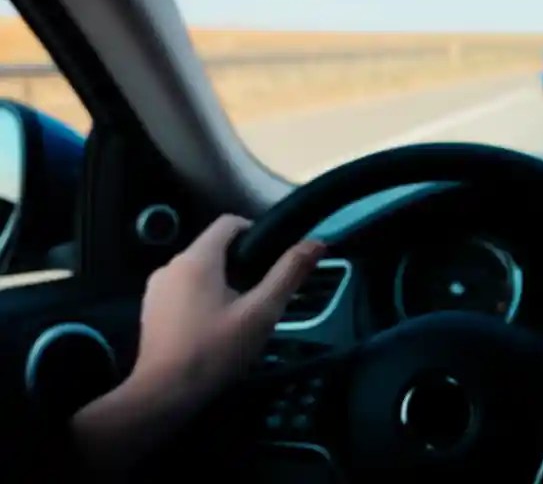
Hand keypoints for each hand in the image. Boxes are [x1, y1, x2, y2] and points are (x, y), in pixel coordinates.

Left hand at [129, 214, 323, 399]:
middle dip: (240, 264)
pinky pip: (183, 290)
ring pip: (198, 271)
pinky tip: (213, 327)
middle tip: (262, 294)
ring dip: (221, 283)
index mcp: (197, 259)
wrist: (164, 395)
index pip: (229, 222)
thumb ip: (289, 274)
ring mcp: (156, 289)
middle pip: (214, 248)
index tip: (272, 260)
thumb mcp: (261, 313)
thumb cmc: (215, 350)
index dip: (255, 232)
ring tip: (240, 314)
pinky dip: (202, 298)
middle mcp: (170, 265)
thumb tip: (317, 242)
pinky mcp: (150, 310)